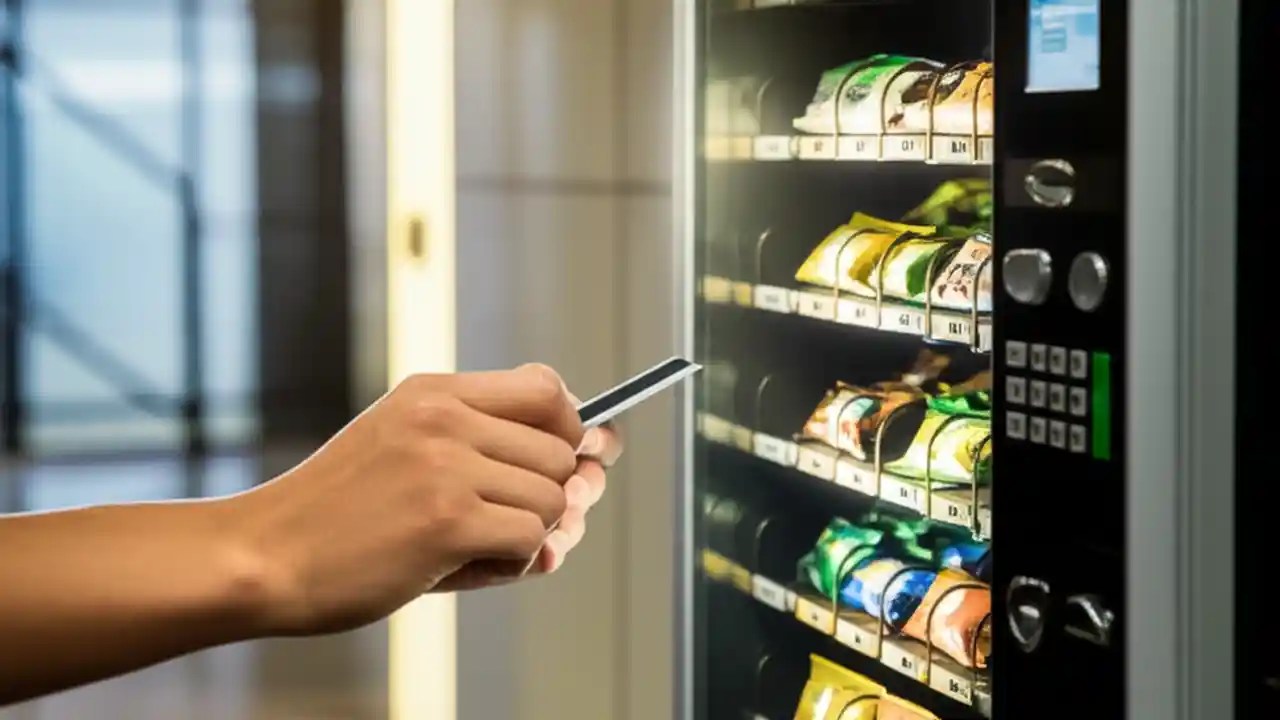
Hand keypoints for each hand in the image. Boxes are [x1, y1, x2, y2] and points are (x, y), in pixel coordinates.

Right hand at [224, 364, 585, 634]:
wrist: (264, 556)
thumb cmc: (339, 515)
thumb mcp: (403, 447)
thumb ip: (487, 448)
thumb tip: (591, 474)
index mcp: (434, 392)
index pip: (548, 389)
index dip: (570, 429)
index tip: (563, 460)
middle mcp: (445, 417)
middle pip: (563, 450)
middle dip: (552, 494)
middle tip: (512, 522)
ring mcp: (446, 465)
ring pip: (554, 497)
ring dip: (530, 533)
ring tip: (475, 545)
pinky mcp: (446, 519)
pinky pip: (533, 539)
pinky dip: (514, 563)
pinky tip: (466, 565)